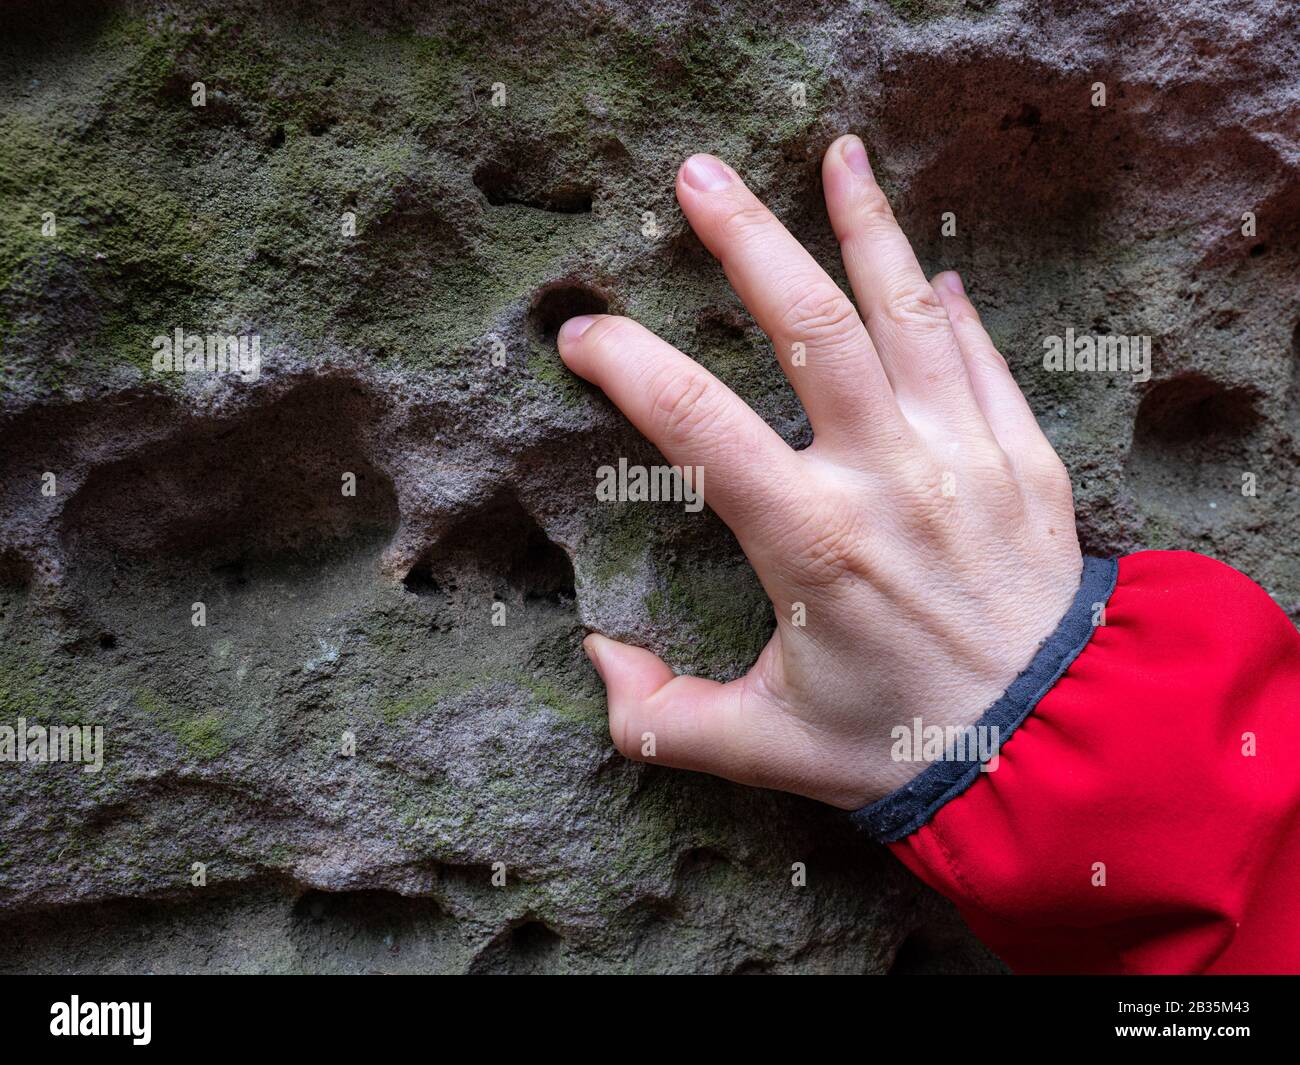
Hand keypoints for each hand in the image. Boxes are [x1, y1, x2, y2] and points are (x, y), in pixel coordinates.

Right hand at [558, 136, 1082, 808]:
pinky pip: (981, 356)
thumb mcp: (766, 747)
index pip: (696, 422)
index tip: (581, 332)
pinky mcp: (1026, 459)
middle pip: (811, 325)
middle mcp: (888, 478)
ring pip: (906, 313)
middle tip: (696, 175)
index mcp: (811, 540)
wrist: (1059, 749)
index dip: (627, 364)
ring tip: (834, 155)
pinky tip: (926, 269)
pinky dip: (949, 307)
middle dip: (747, 238)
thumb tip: (599, 659)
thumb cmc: (900, 745)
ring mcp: (965, 457)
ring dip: (865, 226)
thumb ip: (663, 719)